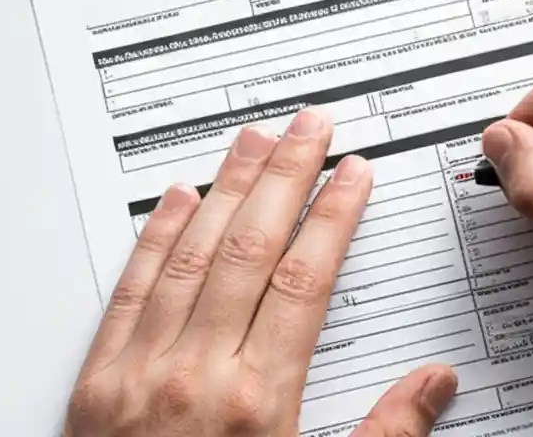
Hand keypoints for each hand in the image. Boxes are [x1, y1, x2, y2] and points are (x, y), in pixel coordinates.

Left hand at [64, 109, 456, 436]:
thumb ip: (385, 436)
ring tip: (252, 140)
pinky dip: (153, 237)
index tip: (352, 174)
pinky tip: (171, 200)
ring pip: (190, 253)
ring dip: (225, 187)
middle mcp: (194, 373)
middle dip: (285, 175)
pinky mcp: (96, 382)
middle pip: (249, 246)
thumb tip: (435, 384)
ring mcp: (139, 372)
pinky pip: (129, 289)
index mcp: (258, 401)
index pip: (305, 276)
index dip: (333, 214)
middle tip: (309, 126)